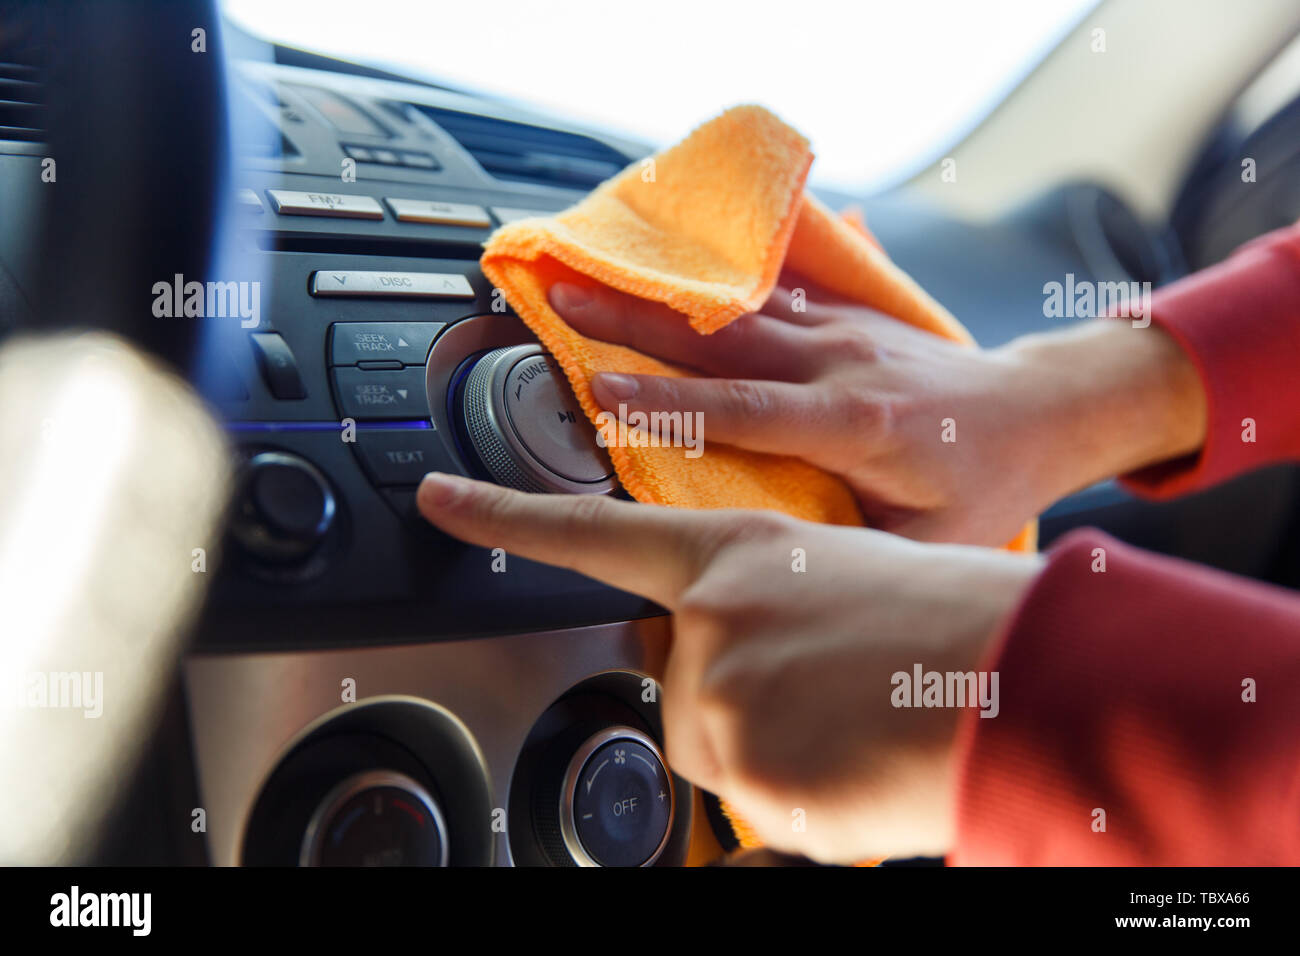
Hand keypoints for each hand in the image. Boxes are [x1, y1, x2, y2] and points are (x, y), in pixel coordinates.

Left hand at [417, 472, 1042, 861]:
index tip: (436, 500)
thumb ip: (758, 603)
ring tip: (850, 722)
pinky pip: (751, 800)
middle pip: (674, 679)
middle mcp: (708, 619)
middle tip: (823, 684)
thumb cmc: (950, 616)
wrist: (1023, 675)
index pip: (591, 534)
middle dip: (732, 691)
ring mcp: (717, 695)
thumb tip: (720, 644)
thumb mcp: (838, 576)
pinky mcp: (738, 773)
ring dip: (774, 748)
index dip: (503, 519)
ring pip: (717, 745)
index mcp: (736, 552)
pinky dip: (799, 797)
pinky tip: (852, 764)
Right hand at [548, 278, 1206, 545]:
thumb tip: (759, 583)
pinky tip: (656, 275)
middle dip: (635, 322)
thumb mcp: (926, 546)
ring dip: (656, 296)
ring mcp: (840, 332)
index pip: (746, 412)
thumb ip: (842, 557)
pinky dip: (704, 290)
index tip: (599, 394)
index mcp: (857, 425)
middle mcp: (841, 365)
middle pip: (722, 341)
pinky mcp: (841, 317)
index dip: (670, 404)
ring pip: (734, 312)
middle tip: (559, 302)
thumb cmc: (980, 486)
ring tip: (585, 276)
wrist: (1034, 411)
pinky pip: (763, 298)